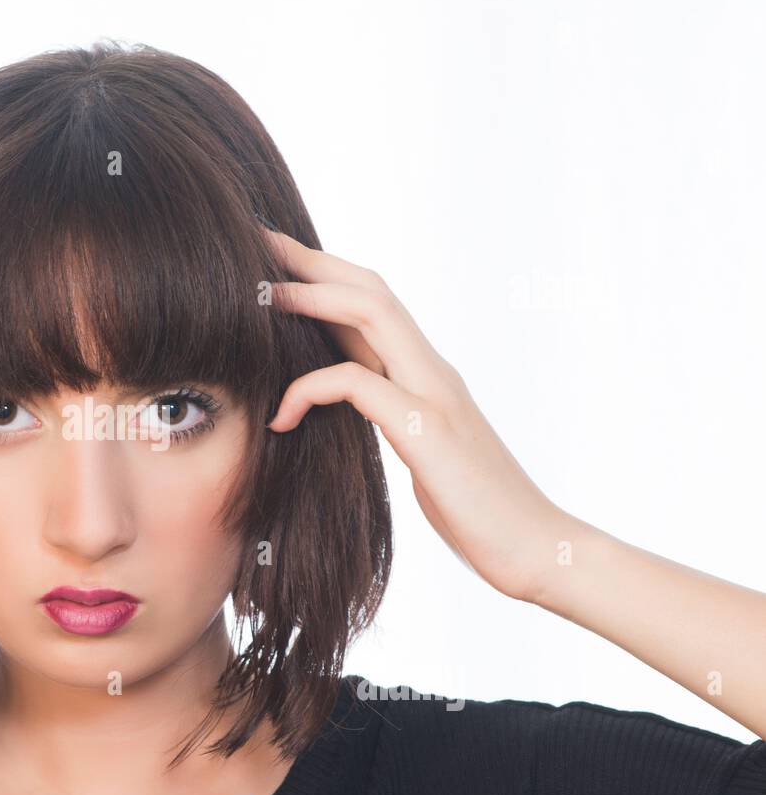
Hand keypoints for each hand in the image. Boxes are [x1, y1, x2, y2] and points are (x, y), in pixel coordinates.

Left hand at [262, 223, 564, 603]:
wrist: (538, 550)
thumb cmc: (478, 511)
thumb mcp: (422, 453)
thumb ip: (390, 419)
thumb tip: (346, 407)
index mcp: (429, 376)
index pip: (375, 305)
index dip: (325, 276)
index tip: (275, 260)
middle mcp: (434, 372)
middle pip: (372, 289)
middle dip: (312, 262)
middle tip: (256, 243)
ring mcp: (435, 395)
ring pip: (371, 314)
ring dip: (311, 297)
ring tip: (258, 298)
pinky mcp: (428, 431)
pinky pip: (357, 385)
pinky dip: (310, 389)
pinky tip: (282, 418)